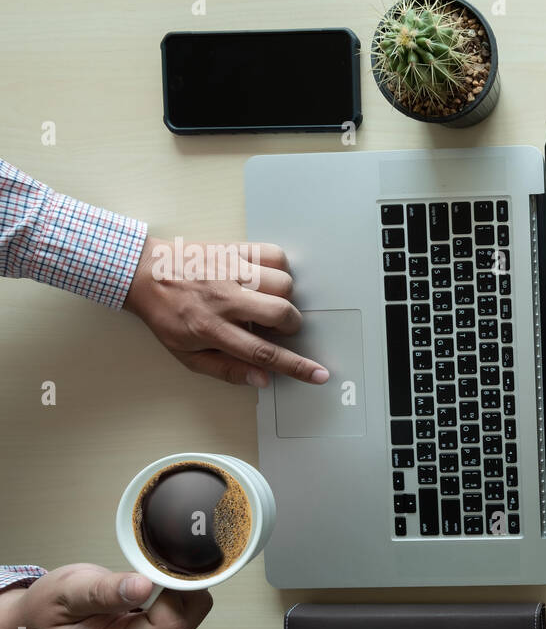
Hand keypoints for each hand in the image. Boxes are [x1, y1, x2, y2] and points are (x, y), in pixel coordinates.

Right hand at [0, 564, 212, 628]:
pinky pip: (185, 609)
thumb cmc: (46, 611)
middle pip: (190, 617)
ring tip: (136, 582)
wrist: (37, 623)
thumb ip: (103, 592)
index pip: (172, 623)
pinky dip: (171, 593)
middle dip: (174, 587)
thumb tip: (143, 586)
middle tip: (141, 573)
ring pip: (193, 611)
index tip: (146, 573)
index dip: (168, 592)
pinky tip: (144, 589)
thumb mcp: (65, 593)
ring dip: (172, 589)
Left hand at [124, 235, 328, 387]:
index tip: (319, 374)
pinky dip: (278, 269)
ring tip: (263, 300)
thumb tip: (263, 379)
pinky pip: (276, 256)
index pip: (263, 352)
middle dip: (290, 325)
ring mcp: (231, 271)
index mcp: (212, 330)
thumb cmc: (167, 316)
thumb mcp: (187, 354)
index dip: (296, 367)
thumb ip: (226, 370)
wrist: (143, 272)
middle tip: (274, 326)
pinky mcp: (235, 250)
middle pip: (282, 314)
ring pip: (284, 284)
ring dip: (282, 297)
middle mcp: (225, 300)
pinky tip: (263, 279)